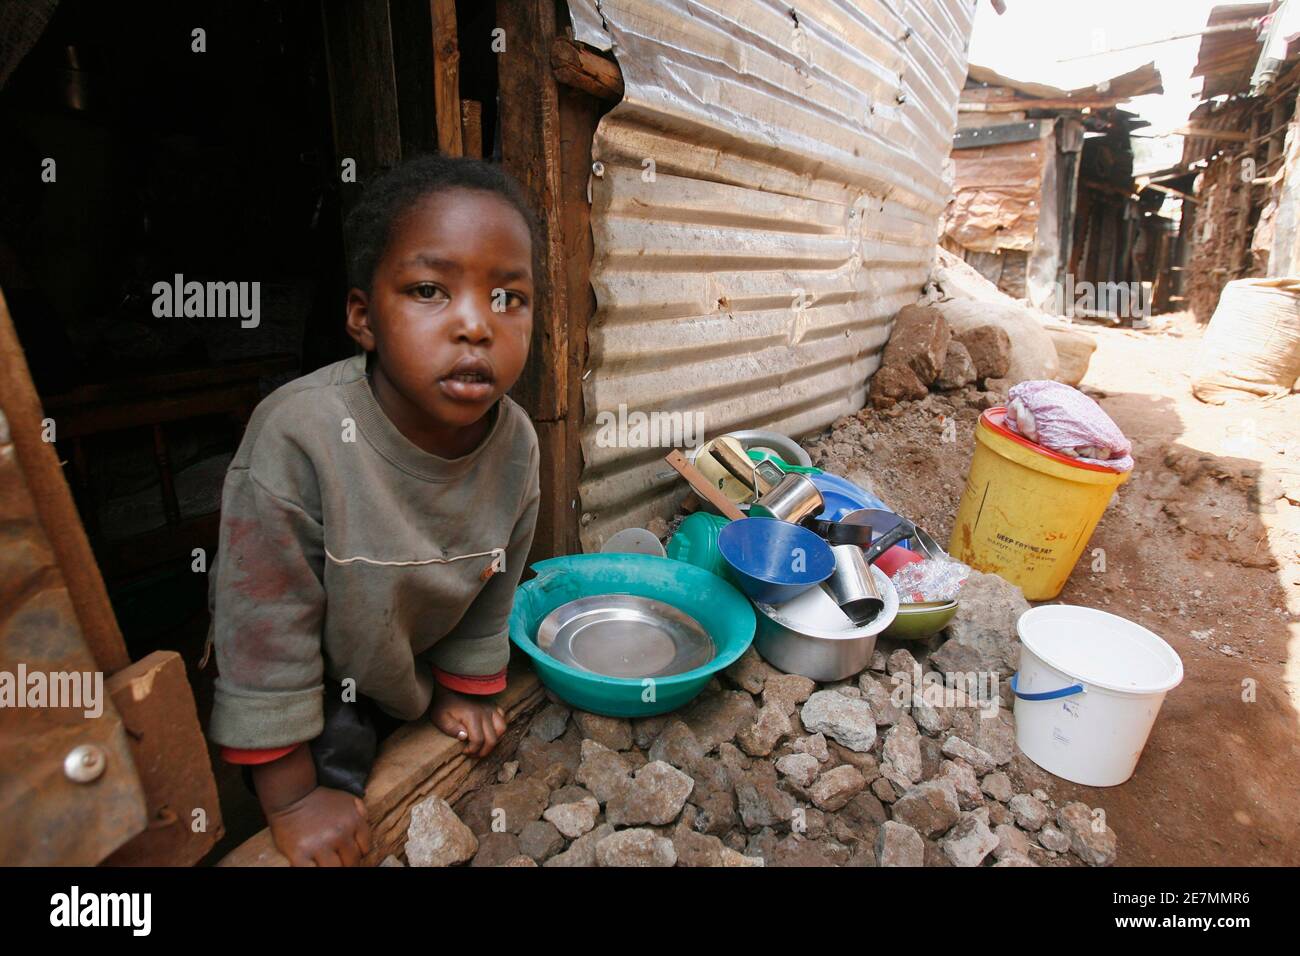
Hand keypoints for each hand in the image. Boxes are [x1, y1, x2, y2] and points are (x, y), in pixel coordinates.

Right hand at [251, 745, 369, 866]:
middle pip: (352, 862)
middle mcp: (339, 834)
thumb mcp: (347, 799)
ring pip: (335, 870)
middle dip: (346, 861)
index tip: (349, 851)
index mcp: (353, 821)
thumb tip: (365, 824)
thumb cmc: (320, 799)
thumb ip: (361, 812)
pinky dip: (315, 869)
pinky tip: (313, 863)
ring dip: (332, 867)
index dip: (358, 852)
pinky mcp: (300, 854)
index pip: (365, 850)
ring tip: (326, 861)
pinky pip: (313, 872)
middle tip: (337, 857)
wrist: (291, 795)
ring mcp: (319, 845)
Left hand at [431, 685, 506, 756]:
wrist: (450, 687)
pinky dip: (499, 728)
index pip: (478, 740)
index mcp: (472, 716)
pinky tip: (489, 732)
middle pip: (492, 739)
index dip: (472, 750)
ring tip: (483, 746)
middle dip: (484, 751)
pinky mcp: (493, 706)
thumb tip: (464, 737)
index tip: (465, 752)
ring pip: (501, 729)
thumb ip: (451, 728)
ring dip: (494, 741)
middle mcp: (485, 713)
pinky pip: (502, 719)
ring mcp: (491, 709)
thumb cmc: (444, 704)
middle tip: (474, 754)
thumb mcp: (441, 717)